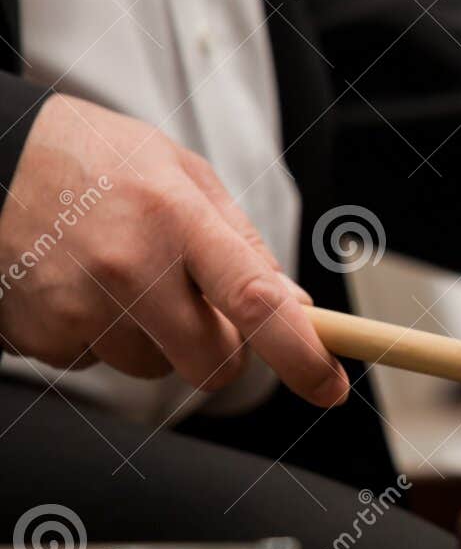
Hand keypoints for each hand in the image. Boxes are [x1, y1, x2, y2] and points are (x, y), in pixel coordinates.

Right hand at [0, 94, 347, 403]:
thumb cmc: (97, 162)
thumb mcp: (183, 175)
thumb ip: (243, 243)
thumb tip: (296, 309)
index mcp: (177, 218)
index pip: (256, 302)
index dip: (302, 355)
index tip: (330, 387)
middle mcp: (128, 267)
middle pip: (212, 364)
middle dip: (220, 349)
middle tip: (193, 301)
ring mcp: (79, 306)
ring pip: (155, 368)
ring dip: (153, 338)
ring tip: (116, 275)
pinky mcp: (42, 336)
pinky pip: (100, 363)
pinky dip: (100, 337)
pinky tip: (77, 286)